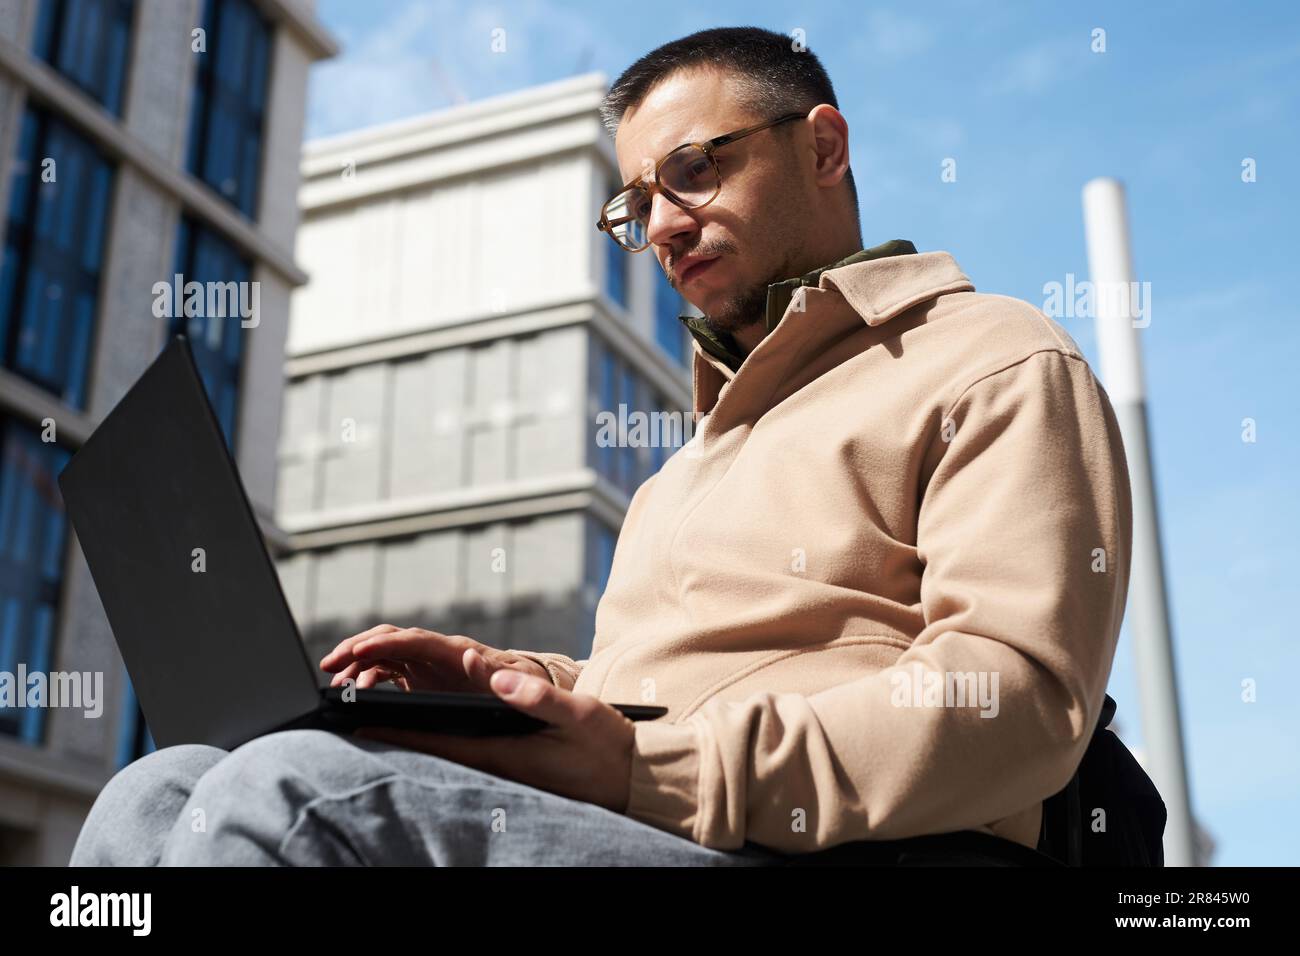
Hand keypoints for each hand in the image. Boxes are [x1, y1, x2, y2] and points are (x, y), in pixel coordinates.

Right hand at [318, 625, 549, 693]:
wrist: (521, 689)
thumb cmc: (516, 687)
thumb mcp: (509, 683)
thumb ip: (490, 672)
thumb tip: (471, 655)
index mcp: (454, 650)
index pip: (413, 640)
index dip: (386, 643)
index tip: (357, 650)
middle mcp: (434, 651)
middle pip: (389, 639)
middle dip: (357, 647)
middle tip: (328, 663)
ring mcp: (424, 662)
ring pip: (382, 654)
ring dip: (355, 663)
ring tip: (334, 681)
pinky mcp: (418, 676)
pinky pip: (385, 671)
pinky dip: (365, 677)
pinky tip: (351, 689)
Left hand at [354, 668, 636, 812]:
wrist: (634, 778)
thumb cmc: (607, 747)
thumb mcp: (577, 714)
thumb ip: (534, 696)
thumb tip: (489, 672)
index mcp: (505, 752)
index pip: (439, 742)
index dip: (398, 731)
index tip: (360, 722)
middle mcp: (498, 762)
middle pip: (436, 746)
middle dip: (397, 731)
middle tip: (357, 714)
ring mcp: (506, 765)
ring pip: (450, 748)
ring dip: (417, 734)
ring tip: (384, 717)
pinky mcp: (516, 762)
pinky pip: (469, 750)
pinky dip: (444, 736)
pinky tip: (435, 728)